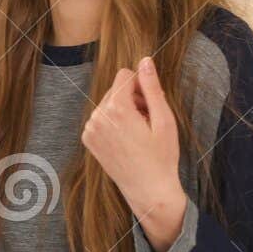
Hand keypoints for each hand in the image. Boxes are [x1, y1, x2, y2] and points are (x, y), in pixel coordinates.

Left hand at [80, 56, 186, 247]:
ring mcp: (89, 129)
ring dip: (124, 111)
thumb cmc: (162, 156)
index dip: (141, 86)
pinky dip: (114, 123)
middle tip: (149, 120)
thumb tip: (145, 61)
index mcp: (116, 109)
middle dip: (133, 98)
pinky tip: (128, 139)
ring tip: (140, 132)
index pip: (125, 75)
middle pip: (116, 89)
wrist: (148, 190)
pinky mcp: (88, 139)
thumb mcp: (164, 119)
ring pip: (108, 103)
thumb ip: (152, 87)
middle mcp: (97, 116)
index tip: (152, 104)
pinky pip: (101, 118)